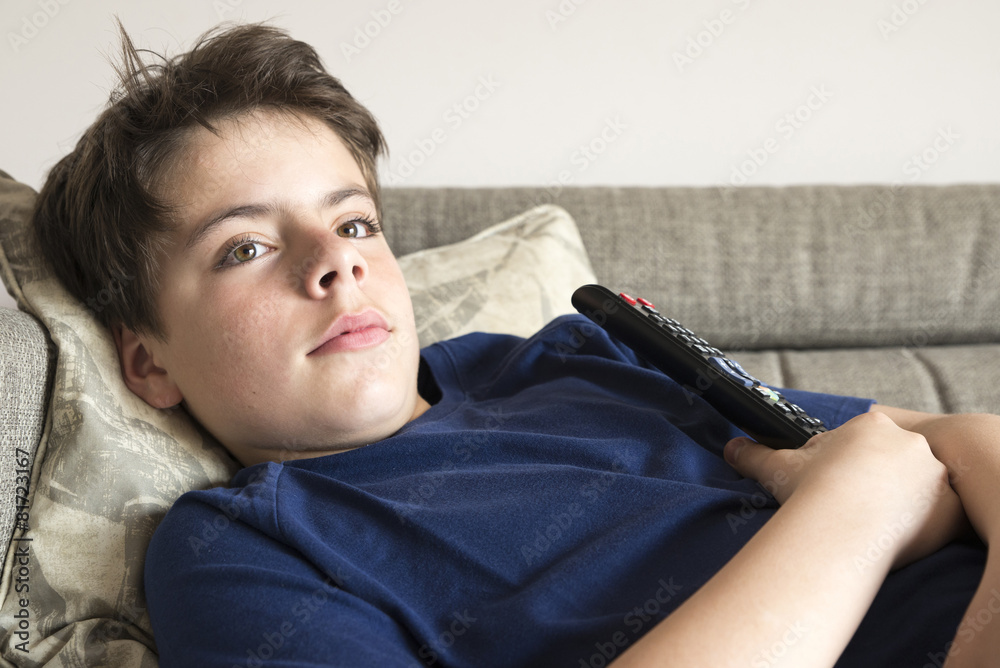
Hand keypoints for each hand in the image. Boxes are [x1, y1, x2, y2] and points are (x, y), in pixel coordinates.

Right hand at [724, 411, 966, 569]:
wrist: (842, 526)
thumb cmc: (812, 490)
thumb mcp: (778, 466)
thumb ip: (754, 455)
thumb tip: (730, 448)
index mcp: (872, 426)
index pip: (862, 445)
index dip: (844, 470)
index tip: (832, 491)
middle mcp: (910, 443)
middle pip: (893, 465)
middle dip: (873, 486)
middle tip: (850, 512)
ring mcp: (933, 475)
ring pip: (916, 491)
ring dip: (897, 506)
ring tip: (870, 529)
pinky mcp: (949, 506)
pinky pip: (938, 517)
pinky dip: (919, 527)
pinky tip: (893, 540)